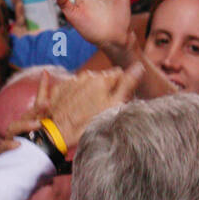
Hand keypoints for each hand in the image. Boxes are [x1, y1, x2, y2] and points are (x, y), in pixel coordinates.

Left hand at [20, 63, 141, 150]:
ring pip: (87, 82)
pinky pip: (73, 86)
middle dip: (105, 89)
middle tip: (102, 107)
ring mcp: (72, 81)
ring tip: (87, 110)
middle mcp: (86, 76)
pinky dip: (76, 94)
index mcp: (102, 79)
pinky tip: (75, 107)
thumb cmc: (88, 123)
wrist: (59, 133)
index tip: (118, 99)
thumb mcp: (114, 106)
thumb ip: (127, 84)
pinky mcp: (60, 88)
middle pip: (102, 78)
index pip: (119, 74)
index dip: (121, 86)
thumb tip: (139, 66)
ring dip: (90, 92)